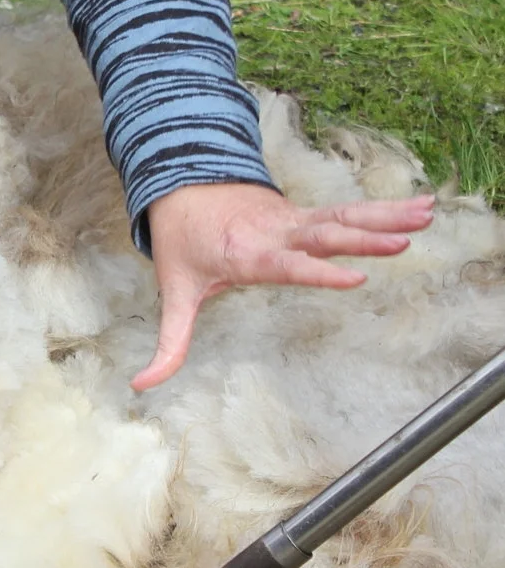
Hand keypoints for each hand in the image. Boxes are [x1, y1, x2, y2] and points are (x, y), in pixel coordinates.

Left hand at [133, 181, 434, 392]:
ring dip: (385, 216)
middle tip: (401, 243)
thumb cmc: (181, 241)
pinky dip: (383, 208)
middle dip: (361, 239)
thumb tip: (143, 384)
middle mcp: (274, 234)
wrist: (181, 182)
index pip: (285, 265)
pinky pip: (346, 211)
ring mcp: (291, 220)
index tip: (354, 276)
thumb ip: (169, 343)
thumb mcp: (173, 290)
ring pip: (341, 218)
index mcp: (246, 254)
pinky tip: (421, 207)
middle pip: (322, 236)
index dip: (317, 272)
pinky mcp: (303, 214)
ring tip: (425, 216)